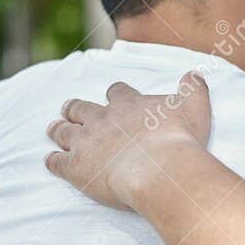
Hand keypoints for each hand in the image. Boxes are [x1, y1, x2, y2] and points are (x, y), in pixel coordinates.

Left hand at [45, 71, 211, 208]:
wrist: (161, 169)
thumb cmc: (179, 139)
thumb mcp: (194, 106)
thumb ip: (193, 88)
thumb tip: (195, 74)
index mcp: (127, 104)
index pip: (116, 92)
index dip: (114, 94)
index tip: (113, 95)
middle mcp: (101, 119)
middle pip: (81, 109)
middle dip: (74, 109)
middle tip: (68, 108)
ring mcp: (85, 142)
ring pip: (64, 131)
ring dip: (58, 129)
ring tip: (52, 128)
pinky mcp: (75, 167)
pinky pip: (57, 162)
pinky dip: (52, 161)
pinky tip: (49, 160)